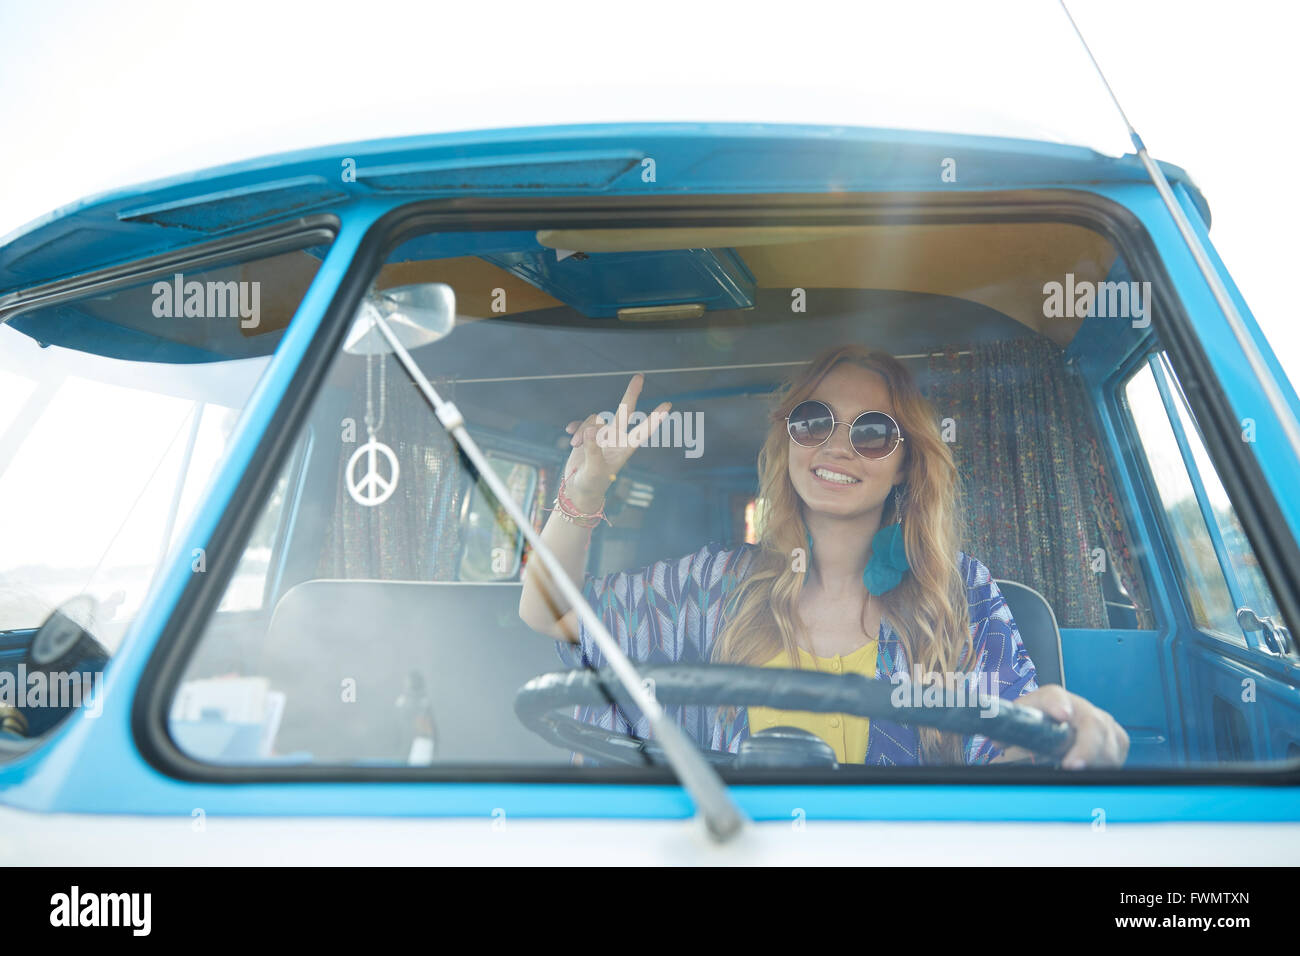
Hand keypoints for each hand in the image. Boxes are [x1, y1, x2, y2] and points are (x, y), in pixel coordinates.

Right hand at [562, 374, 670, 503]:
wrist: (578, 490)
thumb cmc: (591, 484)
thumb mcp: (593, 470)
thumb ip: (593, 450)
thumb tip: (594, 428)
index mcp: (623, 449)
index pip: (642, 431)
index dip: (654, 419)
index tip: (668, 406)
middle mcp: (615, 439)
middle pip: (625, 412)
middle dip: (631, 394)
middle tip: (640, 376)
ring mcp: (602, 435)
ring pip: (595, 419)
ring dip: (584, 429)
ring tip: (574, 445)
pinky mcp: (588, 435)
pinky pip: (583, 423)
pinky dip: (576, 427)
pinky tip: (569, 434)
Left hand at [1012, 684, 1129, 768]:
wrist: (1057, 720)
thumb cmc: (1038, 721)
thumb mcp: (1021, 722)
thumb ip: (1008, 730)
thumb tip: (999, 742)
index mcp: (1051, 699)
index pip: (1054, 697)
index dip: (1058, 705)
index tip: (1062, 715)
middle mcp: (1081, 707)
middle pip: (1092, 723)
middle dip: (1086, 746)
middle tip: (1072, 765)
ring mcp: (1102, 720)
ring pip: (1109, 741)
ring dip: (1097, 760)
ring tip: (1078, 771)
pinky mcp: (1116, 736)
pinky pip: (1119, 751)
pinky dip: (1108, 763)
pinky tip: (1094, 770)